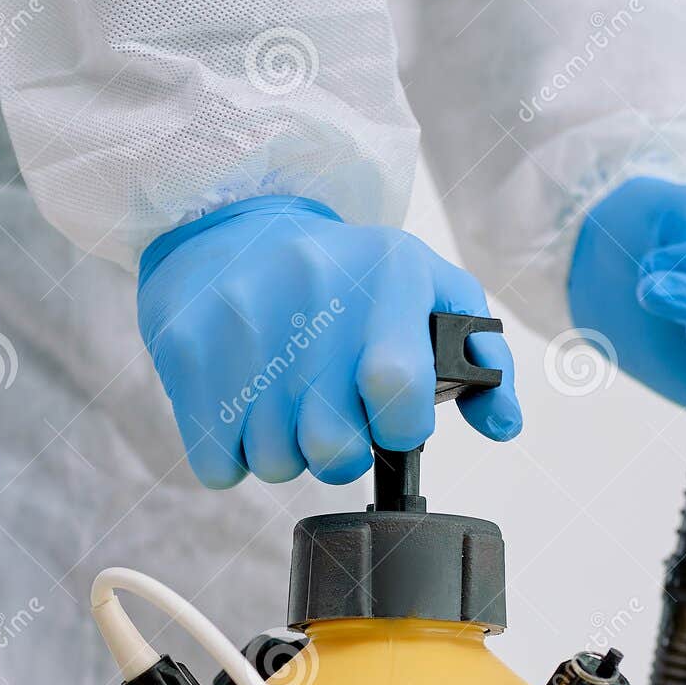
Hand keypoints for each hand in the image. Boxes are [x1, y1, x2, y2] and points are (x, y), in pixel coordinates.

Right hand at [137, 196, 521, 487]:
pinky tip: (241, 403)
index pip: (398, 389)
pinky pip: (216, 462)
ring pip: (273, 463)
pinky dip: (231, 452)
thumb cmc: (344, 274)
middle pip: (332, 450)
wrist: (227, 221)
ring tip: (284, 400)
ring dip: (284, 450)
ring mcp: (240, 321)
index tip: (392, 417)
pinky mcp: (183, 348)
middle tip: (332, 415)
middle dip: (339, 452)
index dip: (400, 427)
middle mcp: (311, 292)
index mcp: (386, 274)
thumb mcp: (426, 289)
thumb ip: (482, 359)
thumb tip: (502, 425)